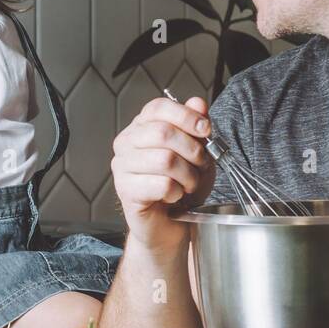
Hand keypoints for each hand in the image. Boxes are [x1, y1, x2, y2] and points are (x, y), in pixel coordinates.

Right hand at [111, 96, 213, 230]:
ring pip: (165, 160)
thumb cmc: (182, 186)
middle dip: (193, 150)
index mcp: (142, 127)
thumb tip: (198, 103)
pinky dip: (177, 192)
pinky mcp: (126, 191)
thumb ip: (196, 126)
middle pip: (163, 132)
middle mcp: (126, 143)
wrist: (171, 224)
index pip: (158, 107)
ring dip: (188, 175)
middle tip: (201, 165)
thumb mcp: (198, 152)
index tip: (206, 130)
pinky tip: (175, 196)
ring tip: (189, 184)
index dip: (187, 116)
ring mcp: (122, 167)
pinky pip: (161, 185)